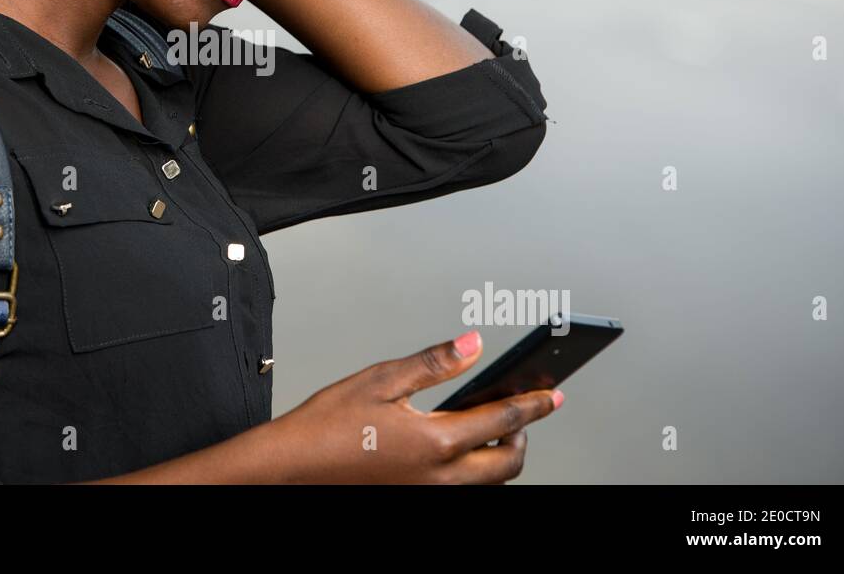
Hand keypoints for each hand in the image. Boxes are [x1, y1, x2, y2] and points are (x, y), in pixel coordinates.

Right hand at [267, 331, 561, 482]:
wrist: (291, 468)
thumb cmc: (326, 425)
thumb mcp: (380, 379)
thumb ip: (433, 363)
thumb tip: (473, 345)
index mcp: (434, 442)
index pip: (502, 420)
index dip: (533, 404)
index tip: (552, 393)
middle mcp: (439, 478)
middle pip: (507, 464)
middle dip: (524, 437)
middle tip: (527, 412)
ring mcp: (428, 494)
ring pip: (486, 483)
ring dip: (500, 457)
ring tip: (496, 429)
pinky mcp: (414, 498)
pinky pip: (461, 489)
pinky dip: (472, 470)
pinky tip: (457, 448)